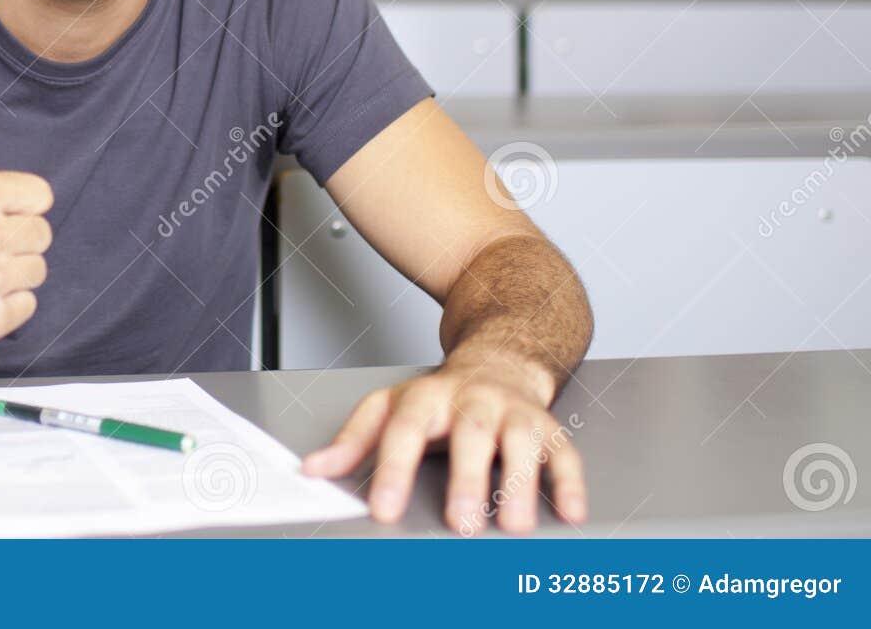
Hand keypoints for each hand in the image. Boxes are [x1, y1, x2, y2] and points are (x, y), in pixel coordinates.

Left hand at [301, 354, 586, 534]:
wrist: (499, 359)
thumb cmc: (440, 396)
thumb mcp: (390, 407)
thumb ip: (354, 441)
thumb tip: (313, 468)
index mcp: (426, 398)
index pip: (403, 432)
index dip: (392, 472)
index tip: (383, 510)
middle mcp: (472, 401)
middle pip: (470, 434)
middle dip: (467, 480)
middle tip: (461, 523)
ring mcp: (513, 412)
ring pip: (521, 441)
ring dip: (519, 482)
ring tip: (514, 524)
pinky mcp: (549, 427)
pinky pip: (564, 453)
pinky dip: (569, 482)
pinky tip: (568, 511)